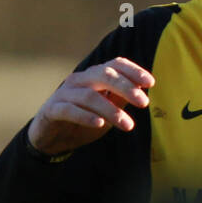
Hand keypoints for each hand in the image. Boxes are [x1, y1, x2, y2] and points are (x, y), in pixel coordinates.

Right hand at [27, 57, 153, 156]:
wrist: (51, 137)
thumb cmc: (83, 121)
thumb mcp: (107, 111)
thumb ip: (120, 99)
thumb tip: (141, 90)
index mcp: (94, 76)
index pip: (115, 64)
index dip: (133, 71)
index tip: (150, 83)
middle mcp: (79, 80)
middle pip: (104, 75)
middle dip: (126, 87)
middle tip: (143, 103)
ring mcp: (64, 93)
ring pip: (90, 95)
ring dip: (111, 110)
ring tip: (128, 125)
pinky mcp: (52, 110)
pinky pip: (69, 110)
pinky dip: (85, 116)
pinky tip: (99, 124)